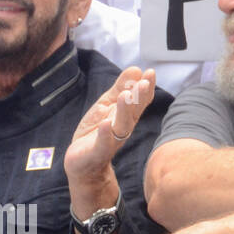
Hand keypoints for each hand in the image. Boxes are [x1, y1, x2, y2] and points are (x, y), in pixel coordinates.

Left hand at [64, 67, 155, 188]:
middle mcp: (122, 129)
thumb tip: (136, 69)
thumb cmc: (96, 132)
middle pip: (134, 112)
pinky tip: (106, 124)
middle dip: (139, 97)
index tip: (150, 72)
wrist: (83, 164)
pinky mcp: (97, 153)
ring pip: (121, 126)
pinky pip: (103, 144)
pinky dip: (105, 134)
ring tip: (126, 96)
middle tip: (144, 82)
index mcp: (125, 116)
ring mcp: (111, 141)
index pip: (139, 101)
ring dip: (124, 111)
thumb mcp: (107, 105)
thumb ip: (120, 88)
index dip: (145, 88)